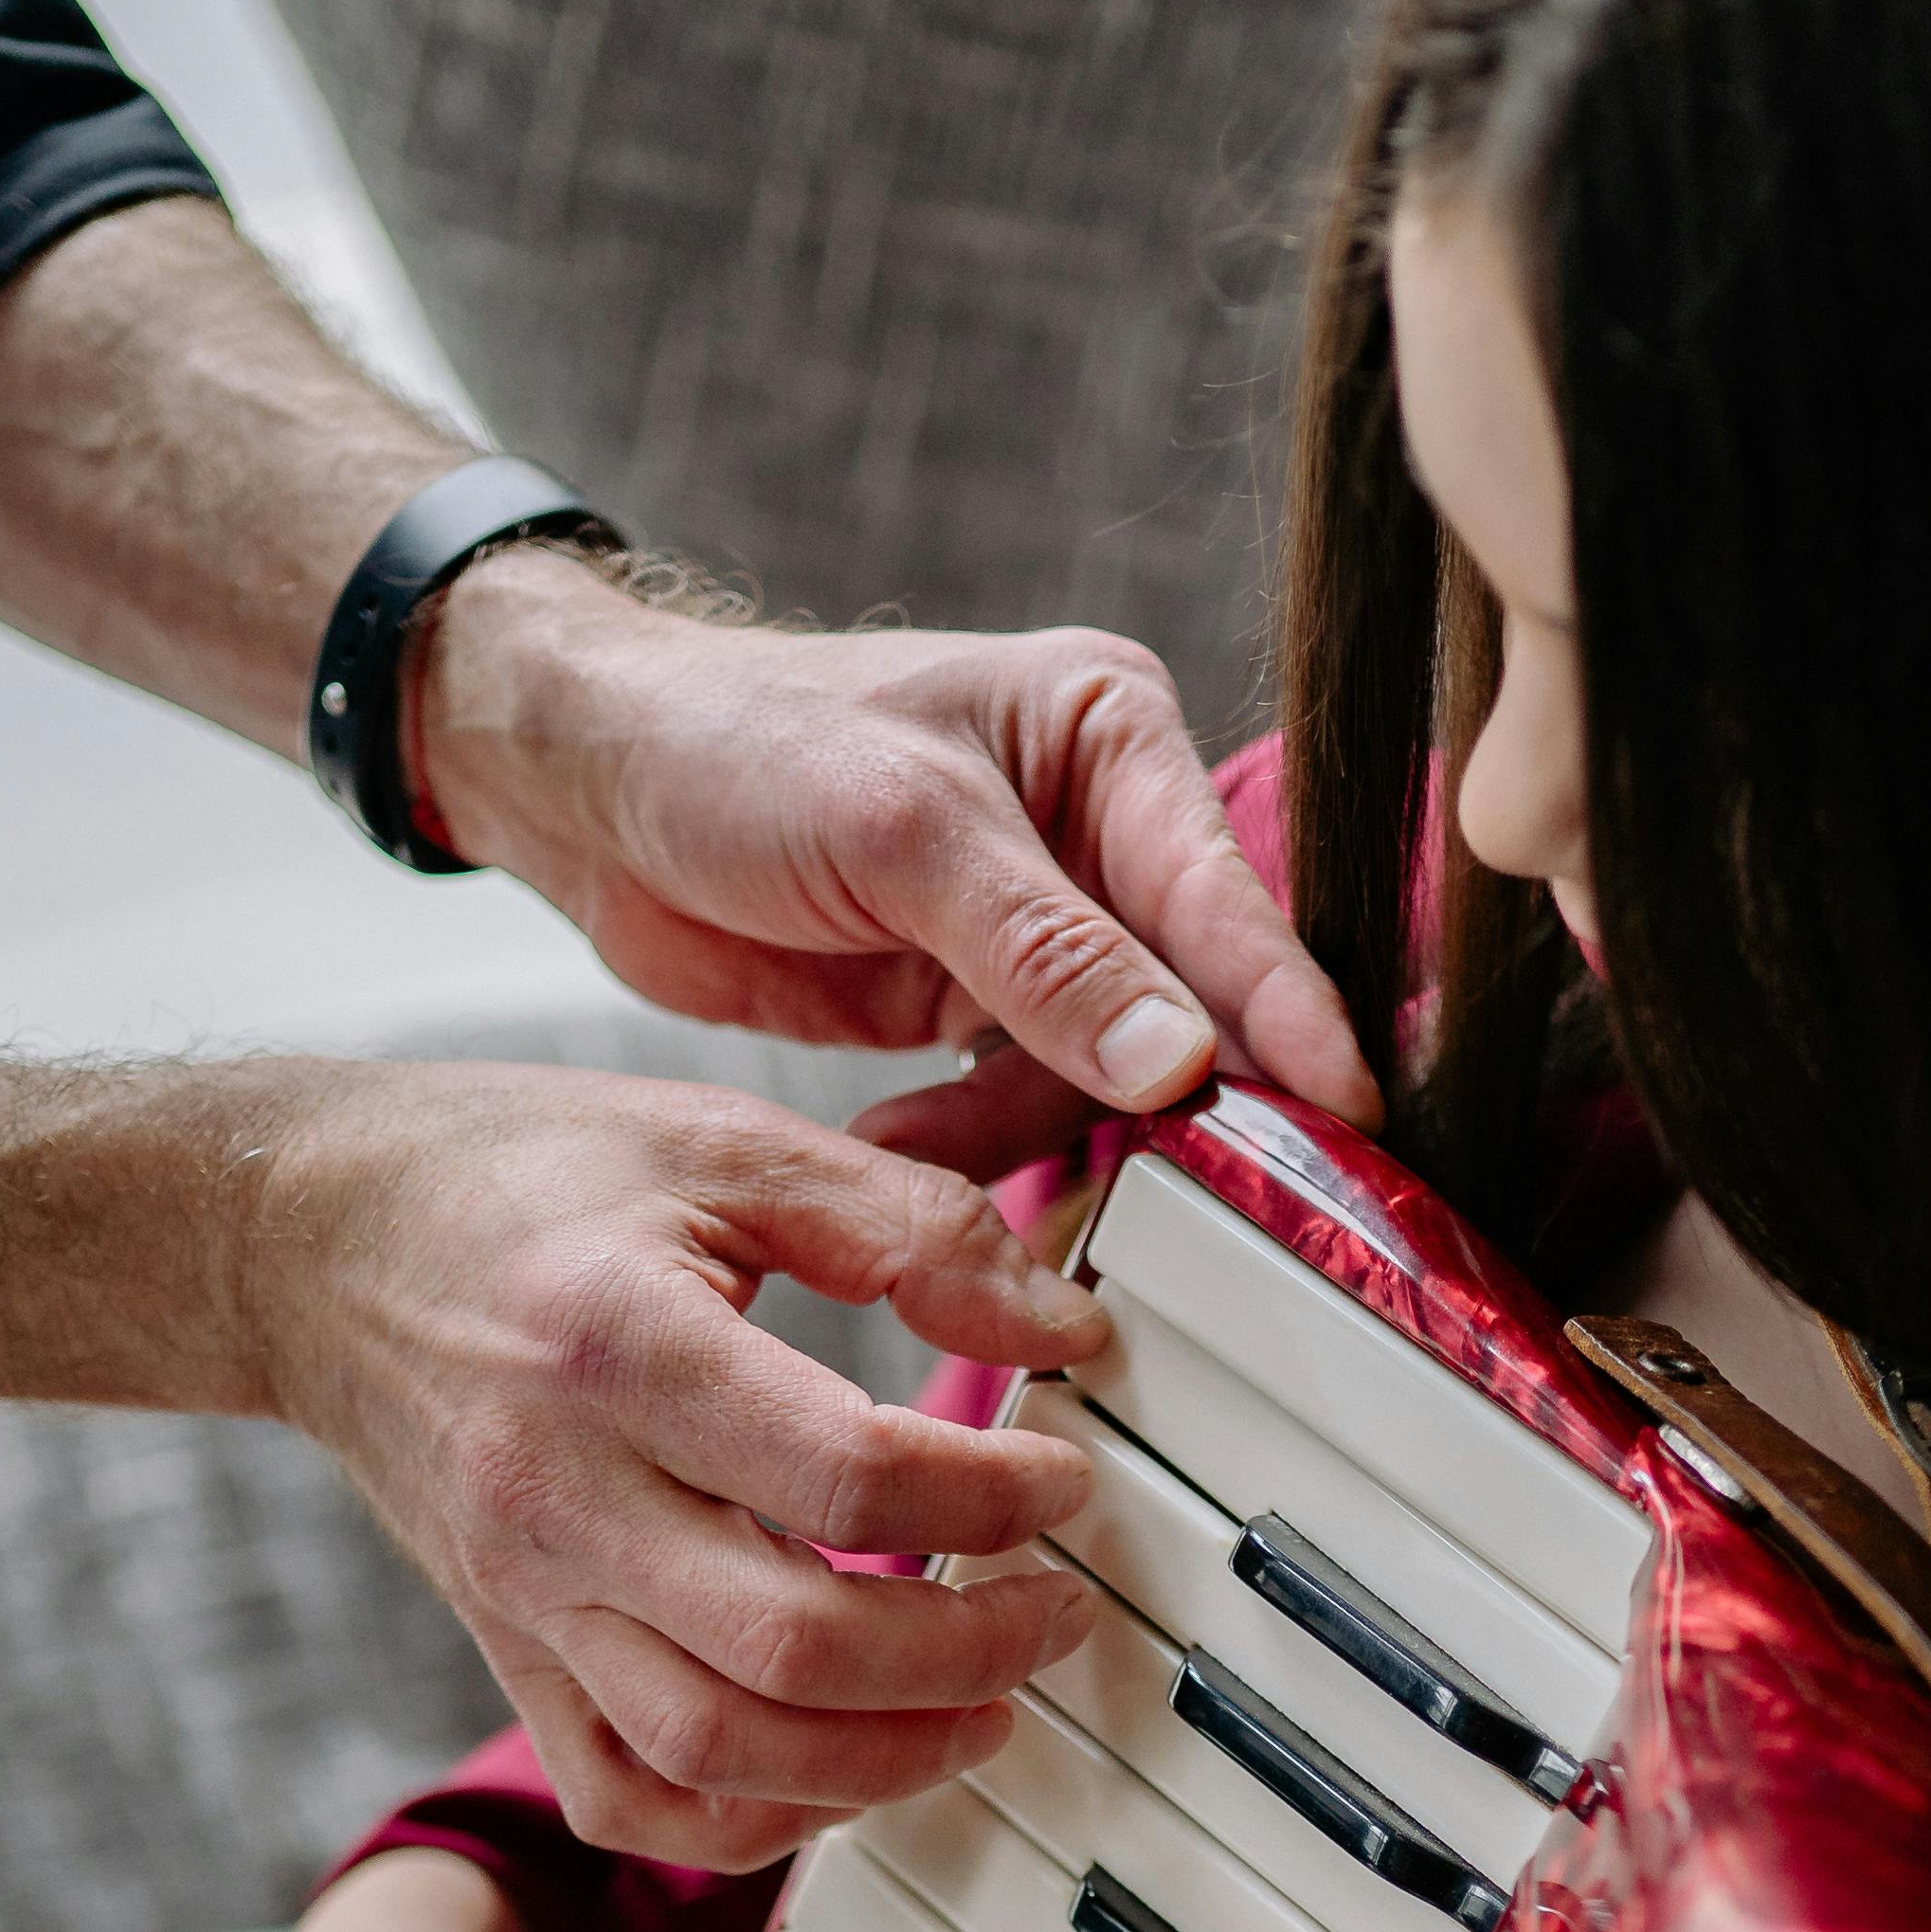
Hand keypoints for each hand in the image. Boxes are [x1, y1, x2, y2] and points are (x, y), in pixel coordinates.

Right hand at [237, 1060, 1107, 1868]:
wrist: (307, 1245)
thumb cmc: (514, 1177)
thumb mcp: (721, 1139)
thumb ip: (906, 1224)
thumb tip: (1061, 1329)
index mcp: (618, 1343)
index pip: (847, 1472)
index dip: (991, 1498)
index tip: (1061, 1482)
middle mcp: (559, 1493)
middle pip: (792, 1648)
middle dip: (967, 1653)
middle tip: (1055, 1612)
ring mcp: (524, 1595)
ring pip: (716, 1755)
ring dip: (883, 1761)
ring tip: (985, 1708)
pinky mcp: (507, 1652)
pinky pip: (628, 1799)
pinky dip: (752, 1820)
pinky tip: (844, 1768)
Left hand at [411, 556, 1372, 1156]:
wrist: (585, 785)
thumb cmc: (731, 741)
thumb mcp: (898, 831)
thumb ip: (1046, 951)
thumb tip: (1182, 1062)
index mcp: (1110, 735)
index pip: (1227, 894)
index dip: (1286, 1012)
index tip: (1345, 1109)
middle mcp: (1102, 829)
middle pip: (1192, 996)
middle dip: (1169, 1097)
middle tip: (1186, 1196)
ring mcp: (1042, 929)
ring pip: (1107, 1075)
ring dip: (1032, 1130)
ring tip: (925, 1139)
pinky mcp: (974, 1006)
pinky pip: (1022, 1107)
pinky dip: (966, 1144)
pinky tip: (893, 1137)